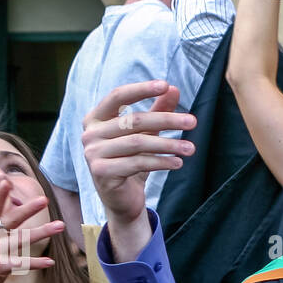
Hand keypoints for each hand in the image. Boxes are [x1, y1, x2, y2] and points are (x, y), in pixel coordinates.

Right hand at [0, 185, 62, 282]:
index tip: (5, 181)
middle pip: (10, 220)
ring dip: (42, 231)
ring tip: (60, 225)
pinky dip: (36, 263)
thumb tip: (14, 207)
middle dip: (27, 209)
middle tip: (44, 200)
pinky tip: (50, 261)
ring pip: (21, 239)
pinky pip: (21, 263)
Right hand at [81, 82, 195, 226]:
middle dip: (167, 120)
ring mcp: (92, 154)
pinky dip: (161, 162)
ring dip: (169, 145)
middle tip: (193, 122)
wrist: (122, 197)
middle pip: (134, 120)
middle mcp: (90, 134)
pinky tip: (178, 162)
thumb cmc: (132, 158)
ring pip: (138, 142)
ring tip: (191, 148)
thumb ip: (157, 110)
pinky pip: (137, 162)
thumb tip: (173, 88)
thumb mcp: (147, 132)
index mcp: (96, 118)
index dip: (141, 89)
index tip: (165, 85)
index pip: (118, 96)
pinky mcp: (101, 172)